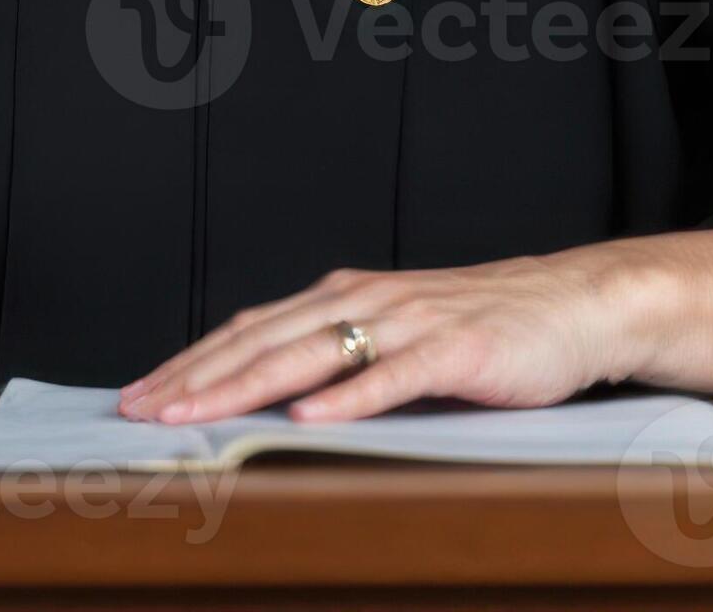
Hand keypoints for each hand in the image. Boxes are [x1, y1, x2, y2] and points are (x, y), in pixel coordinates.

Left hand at [117, 254, 650, 425]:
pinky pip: (392, 375)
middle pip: (262, 339)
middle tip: (141, 408)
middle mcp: (364, 300)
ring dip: (245, 384)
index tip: (139, 393)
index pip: (247, 330)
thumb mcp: (395, 334)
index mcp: (343, 296)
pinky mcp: (455, 349)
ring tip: (196, 412)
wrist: (573, 304)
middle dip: (195, 376)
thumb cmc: (482, 326)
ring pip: (311, 353)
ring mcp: (408, 322)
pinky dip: (347, 396)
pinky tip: (309, 416)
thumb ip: (337, 355)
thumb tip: (269, 396)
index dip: (189, 361)